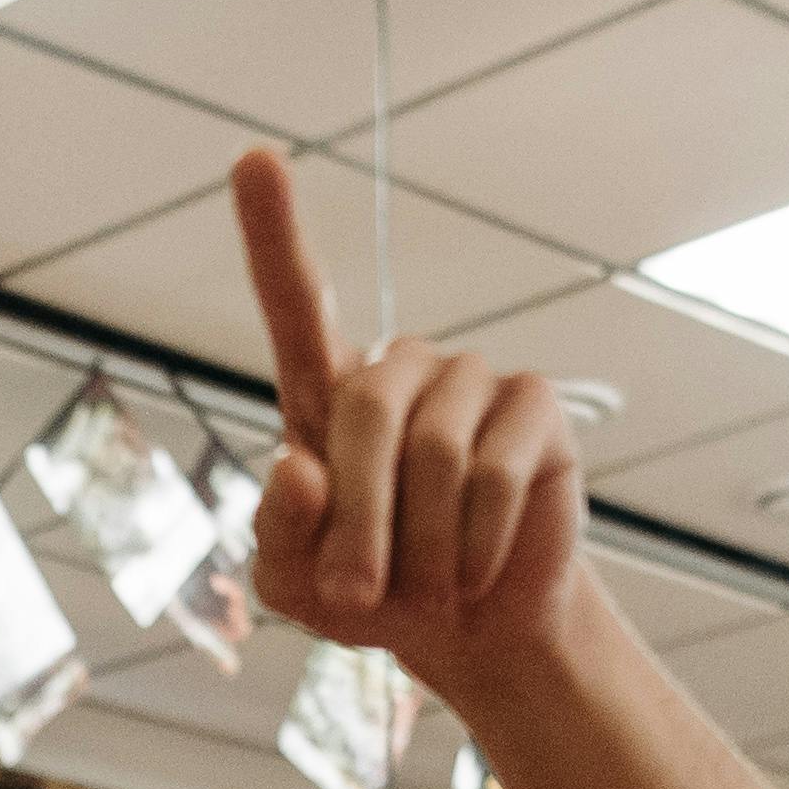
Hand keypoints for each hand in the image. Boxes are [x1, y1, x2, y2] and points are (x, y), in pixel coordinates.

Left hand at [228, 150, 592, 702]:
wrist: (473, 629)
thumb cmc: (372, 594)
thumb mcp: (296, 584)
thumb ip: (277, 534)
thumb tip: (298, 464)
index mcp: (328, 394)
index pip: (297, 303)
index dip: (274, 233)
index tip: (253, 159)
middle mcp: (402, 367)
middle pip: (365, 414)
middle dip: (358, 522)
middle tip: (357, 596)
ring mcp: (473, 378)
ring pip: (435, 453)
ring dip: (421, 546)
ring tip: (431, 584)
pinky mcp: (536, 407)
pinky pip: (495, 473)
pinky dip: (477, 542)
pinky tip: (479, 567)